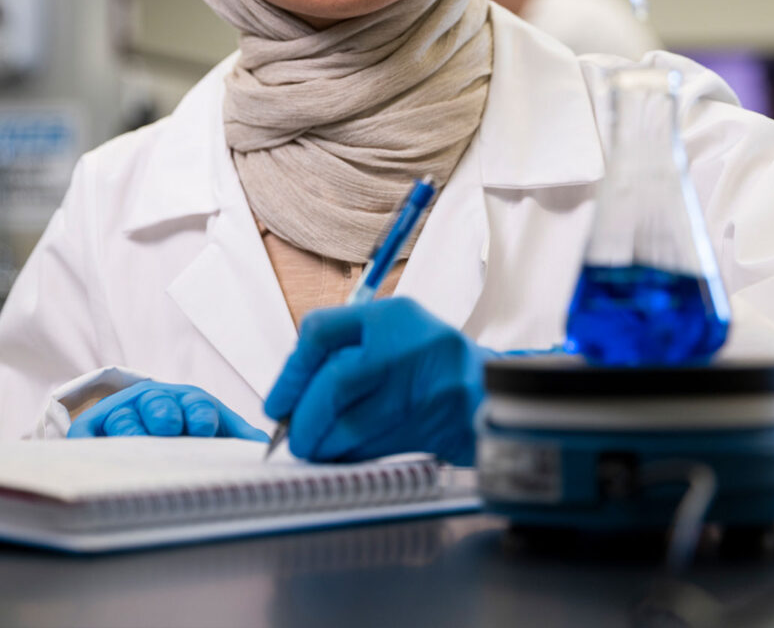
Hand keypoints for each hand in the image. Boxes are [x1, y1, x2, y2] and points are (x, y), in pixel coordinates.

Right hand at [68, 380, 269, 440]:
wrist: (143, 432)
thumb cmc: (187, 435)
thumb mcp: (217, 433)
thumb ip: (241, 441)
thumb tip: (271, 452)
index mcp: (187, 402)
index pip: (195, 403)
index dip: (199, 414)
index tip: (204, 429)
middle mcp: (153, 403)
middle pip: (157, 404)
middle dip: (164, 413)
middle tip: (169, 427)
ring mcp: (122, 414)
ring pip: (124, 418)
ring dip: (130, 428)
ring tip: (135, 441)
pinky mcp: (92, 430)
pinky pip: (87, 433)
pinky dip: (88, 440)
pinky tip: (92, 450)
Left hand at [264, 299, 488, 464]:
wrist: (496, 392)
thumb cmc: (434, 362)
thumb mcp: (396, 332)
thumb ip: (348, 349)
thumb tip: (291, 391)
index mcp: (392, 316)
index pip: (322, 331)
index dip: (291, 373)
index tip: (277, 403)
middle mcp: (409, 346)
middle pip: (336, 383)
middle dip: (305, 418)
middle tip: (291, 437)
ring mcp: (426, 386)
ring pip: (354, 424)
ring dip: (324, 444)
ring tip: (313, 449)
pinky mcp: (436, 426)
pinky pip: (376, 448)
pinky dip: (350, 457)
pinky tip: (342, 456)